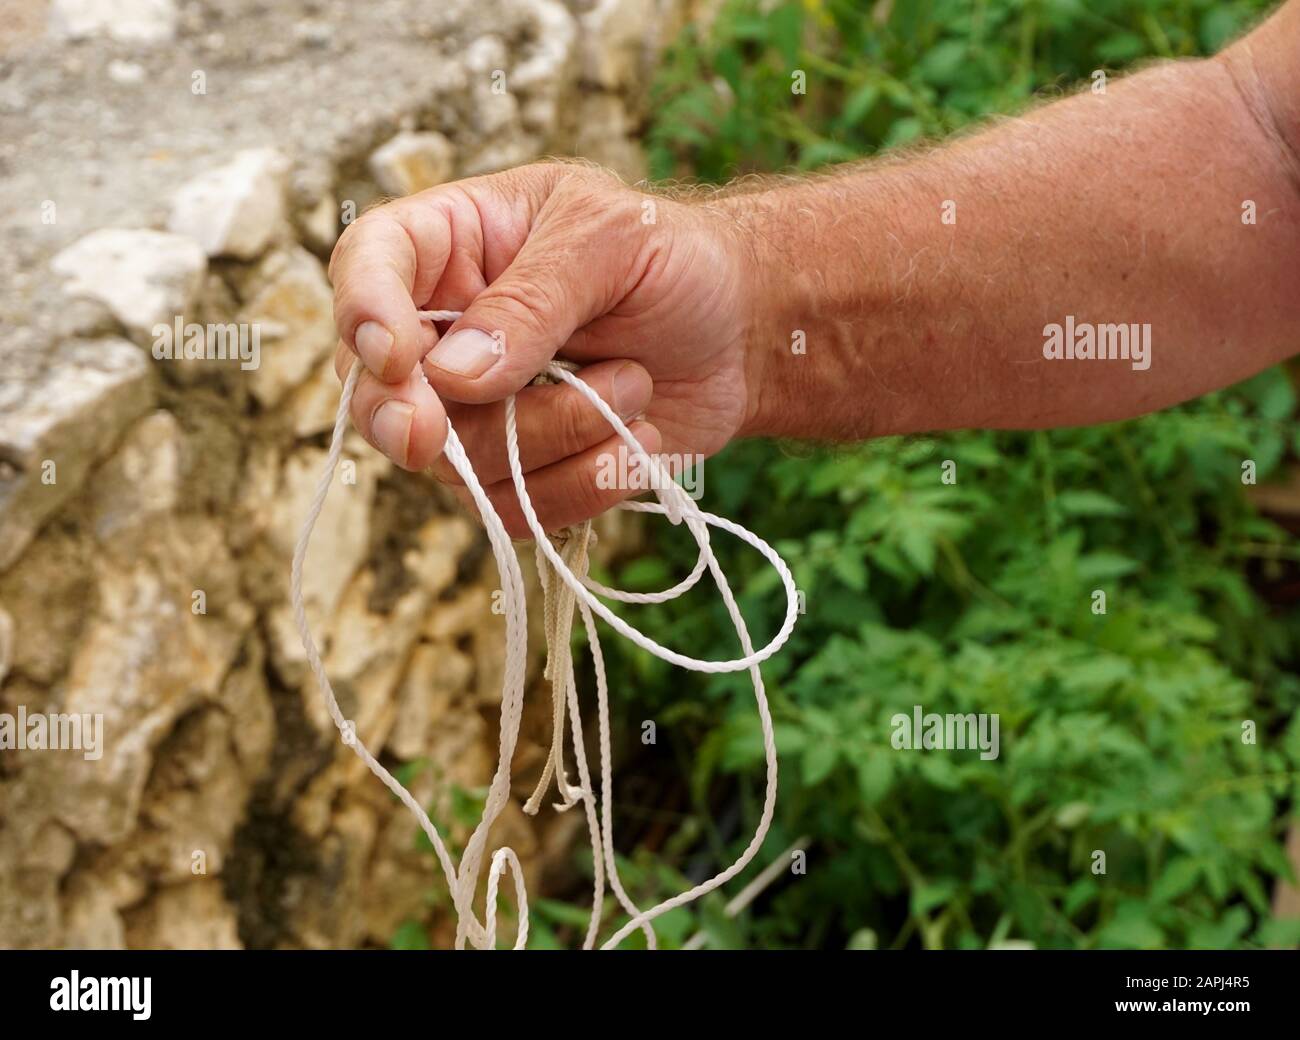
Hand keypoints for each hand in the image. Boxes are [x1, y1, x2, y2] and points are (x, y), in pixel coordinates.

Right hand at [329, 163, 756, 537]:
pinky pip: (516, 509)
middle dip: (422, 421)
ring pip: (460, 463)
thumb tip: (454, 375)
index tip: (398, 357)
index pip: (366, 267)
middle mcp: (445, 334)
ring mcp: (477, 412)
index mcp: (450, 246)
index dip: (362, 314)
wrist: (738, 335)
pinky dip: (582, 485)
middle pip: (381, 396)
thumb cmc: (672, 260)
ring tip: (635, 383)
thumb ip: (534, 297)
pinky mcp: (522, 474)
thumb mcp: (613, 241)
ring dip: (555, 434)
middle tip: (447, 429)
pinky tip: (636, 444)